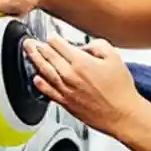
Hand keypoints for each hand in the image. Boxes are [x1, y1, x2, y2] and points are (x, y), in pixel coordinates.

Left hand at [23, 35, 144, 136]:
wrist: (122, 114)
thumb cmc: (120, 90)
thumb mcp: (114, 58)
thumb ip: (98, 45)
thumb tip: (85, 46)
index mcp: (80, 62)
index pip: (58, 45)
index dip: (53, 38)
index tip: (51, 36)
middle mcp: (69, 75)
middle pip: (47, 56)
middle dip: (38, 47)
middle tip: (30, 42)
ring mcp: (65, 90)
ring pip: (44, 72)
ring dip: (34, 60)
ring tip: (28, 53)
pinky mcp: (65, 102)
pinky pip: (47, 91)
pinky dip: (39, 83)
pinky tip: (36, 78)